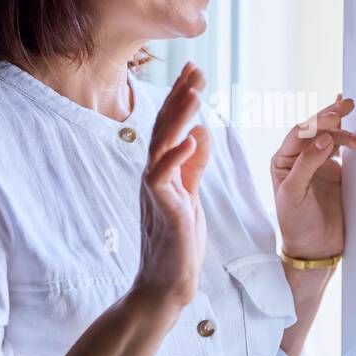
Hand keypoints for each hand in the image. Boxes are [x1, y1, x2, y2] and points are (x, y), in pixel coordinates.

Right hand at [132, 62, 210, 313]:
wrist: (165, 287)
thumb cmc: (176, 244)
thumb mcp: (190, 196)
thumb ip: (194, 165)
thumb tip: (200, 131)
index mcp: (163, 172)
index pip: (170, 127)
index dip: (180, 98)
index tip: (194, 70)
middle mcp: (154, 178)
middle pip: (164, 129)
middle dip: (179, 97)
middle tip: (195, 69)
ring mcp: (156, 194)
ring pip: (162, 147)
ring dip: (178, 118)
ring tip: (193, 92)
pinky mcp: (164, 213)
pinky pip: (164, 180)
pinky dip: (177, 158)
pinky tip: (191, 138)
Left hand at [271, 95, 355, 259]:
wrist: (314, 249)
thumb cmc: (295, 224)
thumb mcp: (293, 194)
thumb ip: (306, 164)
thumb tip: (323, 138)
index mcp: (282, 161)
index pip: (299, 134)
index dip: (316, 122)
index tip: (335, 118)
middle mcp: (299, 159)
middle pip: (314, 129)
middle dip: (330, 116)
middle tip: (348, 105)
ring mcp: (318, 164)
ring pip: (329, 137)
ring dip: (343, 132)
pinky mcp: (334, 173)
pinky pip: (341, 149)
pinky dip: (347, 136)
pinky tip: (352, 123)